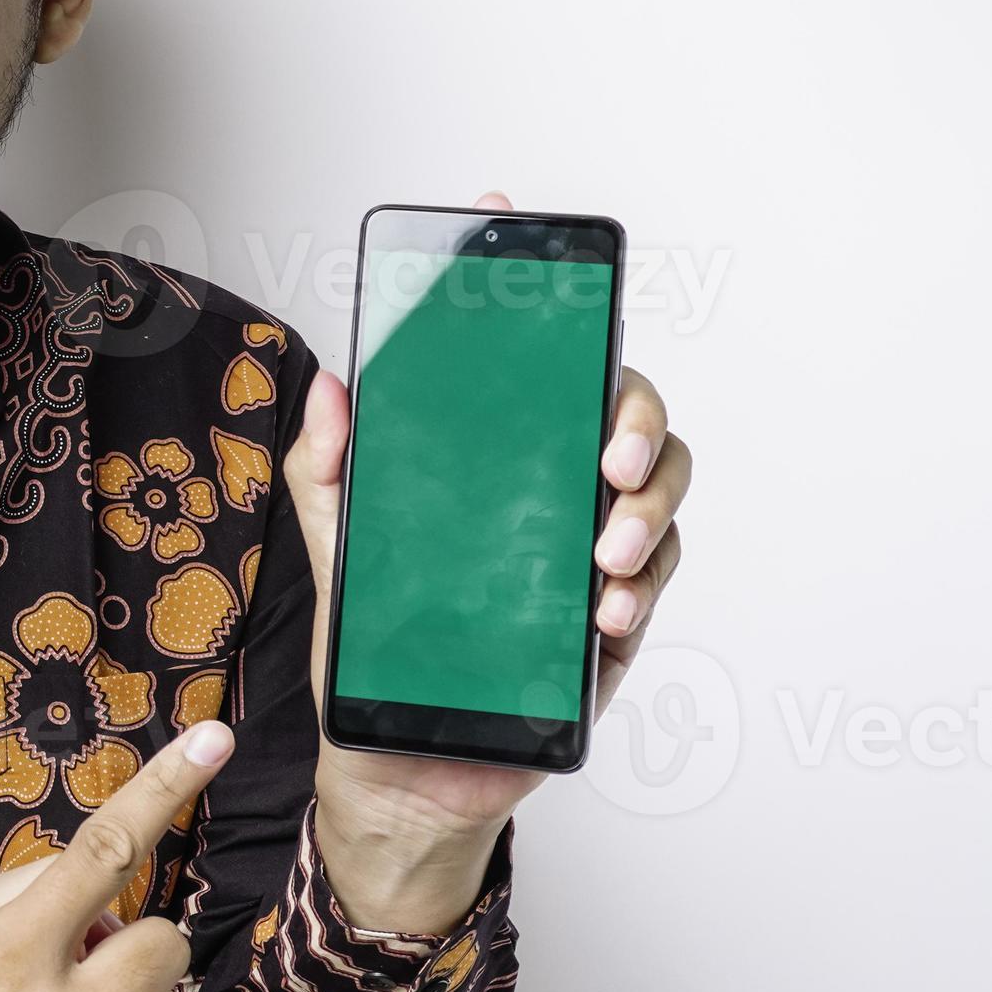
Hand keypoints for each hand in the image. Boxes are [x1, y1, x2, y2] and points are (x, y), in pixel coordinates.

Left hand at [285, 190, 693, 932]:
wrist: (398, 772)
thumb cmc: (375, 656)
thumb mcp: (339, 555)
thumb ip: (330, 474)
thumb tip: (331, 387)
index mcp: (492, 463)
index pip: (526, 362)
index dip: (526, 287)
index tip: (509, 218)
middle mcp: (551, 494)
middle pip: (624, 411)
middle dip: (632, 416)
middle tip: (603, 454)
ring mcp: (590, 554)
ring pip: (660, 489)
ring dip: (648, 508)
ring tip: (606, 548)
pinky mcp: (612, 627)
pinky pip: (652, 582)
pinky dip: (640, 586)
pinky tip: (608, 606)